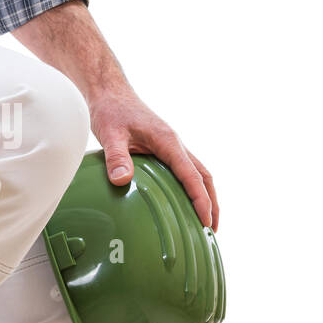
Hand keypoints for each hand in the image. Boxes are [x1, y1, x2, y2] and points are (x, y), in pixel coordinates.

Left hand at [88, 86, 218, 230]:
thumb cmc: (111, 111)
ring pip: (197, 173)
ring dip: (205, 195)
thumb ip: (116, 157)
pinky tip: (183, 203)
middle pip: (203, 176)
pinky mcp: (164, 149)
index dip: (201, 200)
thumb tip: (122, 180)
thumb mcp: (110, 134)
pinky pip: (184, 170)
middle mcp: (175, 144)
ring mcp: (171, 146)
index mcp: (168, 141)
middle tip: (213, 229)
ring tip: (205, 222)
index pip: (191, 175)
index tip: (206, 221)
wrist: (110, 93)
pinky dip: (191, 187)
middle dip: (212, 202)